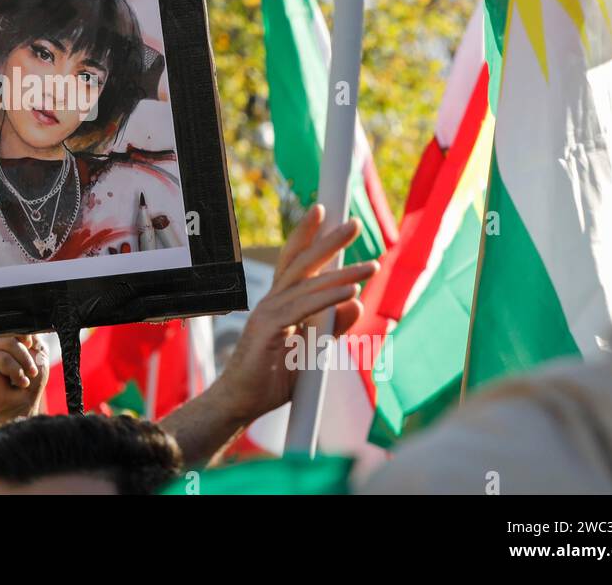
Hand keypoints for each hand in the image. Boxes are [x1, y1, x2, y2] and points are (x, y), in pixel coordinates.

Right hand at [0, 334, 49, 437]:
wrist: (20, 404)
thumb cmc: (29, 381)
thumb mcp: (38, 354)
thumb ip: (31, 337)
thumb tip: (24, 330)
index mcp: (8, 334)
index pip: (16, 323)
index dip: (27, 334)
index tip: (32, 347)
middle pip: (14, 331)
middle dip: (27, 353)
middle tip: (32, 370)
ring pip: (9, 343)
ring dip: (22, 363)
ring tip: (24, 378)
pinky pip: (2, 358)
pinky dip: (14, 371)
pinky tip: (18, 381)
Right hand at [213, 204, 376, 425]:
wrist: (240, 402)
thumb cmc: (271, 377)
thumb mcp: (311, 349)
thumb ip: (332, 327)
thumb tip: (356, 305)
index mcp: (278, 302)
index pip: (293, 262)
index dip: (307, 235)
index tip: (321, 210)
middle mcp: (270, 301)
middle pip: (300, 263)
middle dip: (327, 241)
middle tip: (352, 224)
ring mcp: (267, 314)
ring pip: (307, 285)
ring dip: (341, 274)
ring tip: (371, 266)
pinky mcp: (269, 331)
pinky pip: (303, 310)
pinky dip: (328, 299)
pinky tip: (350, 293)